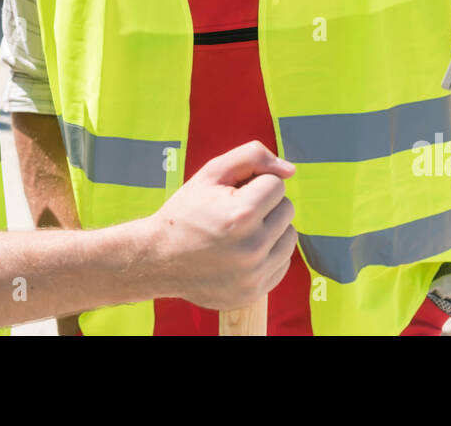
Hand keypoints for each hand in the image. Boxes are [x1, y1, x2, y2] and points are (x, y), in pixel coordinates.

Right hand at [147, 140, 296, 310]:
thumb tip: (291, 171)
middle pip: (287, 209)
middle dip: (265, 205)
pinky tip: (242, 252)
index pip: (277, 185)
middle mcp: (252, 247)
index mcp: (242, 214)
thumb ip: (252, 157)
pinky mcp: (256, 292)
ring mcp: (255, 274)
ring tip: (240, 232)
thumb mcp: (211, 173)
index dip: (255, 184)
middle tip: (235, 212)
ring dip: (271, 229)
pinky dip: (268, 254)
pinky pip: (283, 262)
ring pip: (290, 236)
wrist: (159, 259)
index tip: (232, 194)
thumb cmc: (187, 211)